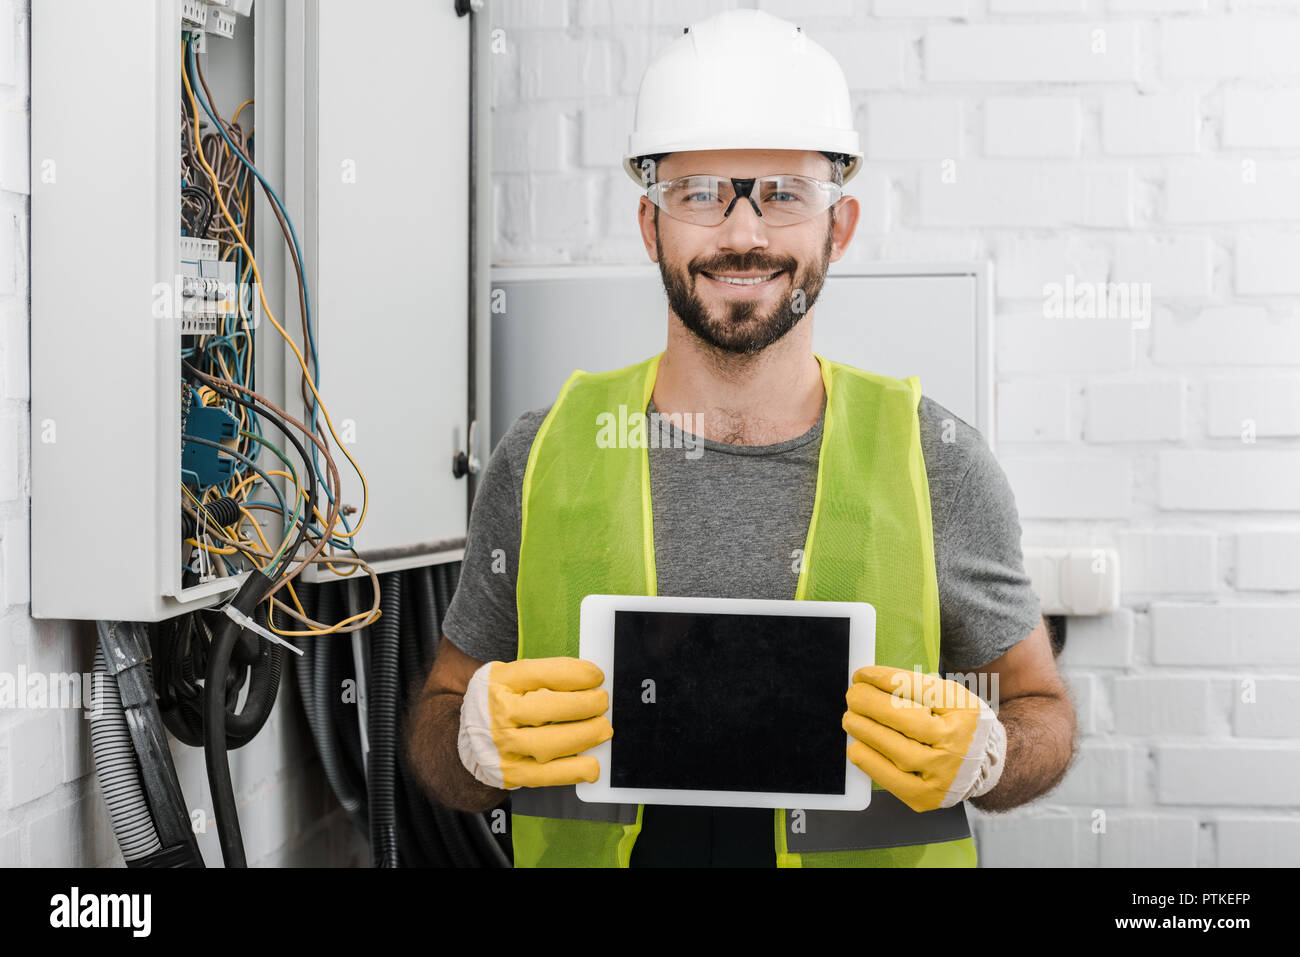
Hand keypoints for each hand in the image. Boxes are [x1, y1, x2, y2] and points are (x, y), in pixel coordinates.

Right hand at [458, 656, 612, 788]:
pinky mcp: (511, 772)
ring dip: (584, 735)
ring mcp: (503, 746)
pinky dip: (572, 771)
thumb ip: (547, 676)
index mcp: (499, 682)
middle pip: (546, 709)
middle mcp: (498, 713)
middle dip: (583, 705)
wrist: (470, 733)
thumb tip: (590, 678)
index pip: (541, 674)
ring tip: (602, 728)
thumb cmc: (501, 701)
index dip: (575, 675)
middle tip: (601, 703)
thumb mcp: (513, 677)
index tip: (596, 677)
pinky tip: (591, 765)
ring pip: (548, 743)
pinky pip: (546, 775)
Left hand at [842, 665, 1005, 811]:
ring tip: (850, 718)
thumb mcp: (947, 698)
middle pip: (908, 720)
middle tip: (853, 696)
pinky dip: (870, 762)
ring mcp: (945, 772)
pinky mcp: (929, 796)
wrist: (981, 766)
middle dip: (872, 704)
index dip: (884, 679)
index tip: (861, 675)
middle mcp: (958, 742)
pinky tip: (856, 747)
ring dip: (867, 732)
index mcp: (963, 710)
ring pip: (899, 752)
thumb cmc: (955, 725)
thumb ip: (913, 687)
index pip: (919, 689)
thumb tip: (868, 680)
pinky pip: (893, 780)